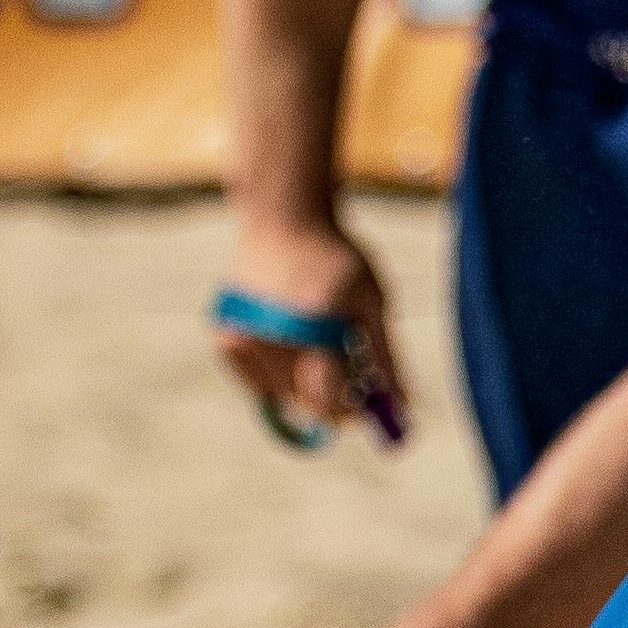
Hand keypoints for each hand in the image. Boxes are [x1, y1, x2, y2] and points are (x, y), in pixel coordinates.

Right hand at [216, 214, 410, 445]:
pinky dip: (281, 373)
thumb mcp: (372, 303)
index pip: (328, 397)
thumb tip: (403, 407)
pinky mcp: (223, 337)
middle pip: (303, 399)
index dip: (353, 410)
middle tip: (352, 382)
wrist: (282, 217)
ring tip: (320, 340)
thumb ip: (385, 358)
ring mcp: (239, 338)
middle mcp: (266, 337)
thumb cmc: (337, 258)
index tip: (370, 407)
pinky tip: (293, 338)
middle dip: (332, 400)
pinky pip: (258, 379)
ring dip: (306, 383)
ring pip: (281, 393)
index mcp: (309, 328)